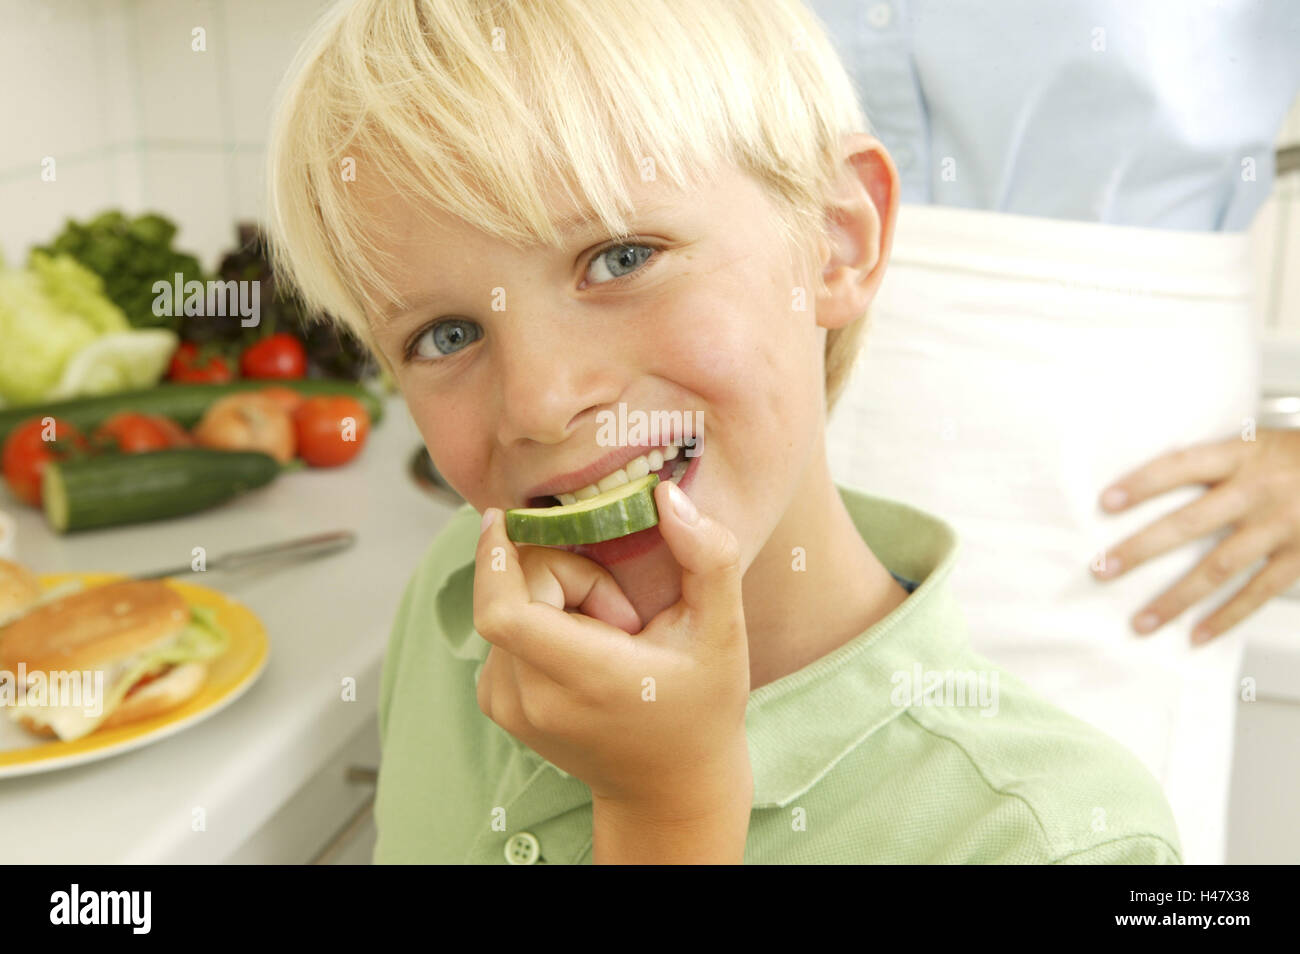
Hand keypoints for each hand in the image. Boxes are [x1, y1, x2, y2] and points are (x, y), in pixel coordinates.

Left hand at [473, 480, 752, 821]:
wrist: (669, 787)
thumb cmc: (702, 705)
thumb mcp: (723, 631)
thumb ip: (706, 557)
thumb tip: (665, 497)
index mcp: (584, 678)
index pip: (502, 612)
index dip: (494, 557)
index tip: (508, 516)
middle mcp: (531, 698)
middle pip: (514, 593)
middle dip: (564, 574)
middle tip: (622, 613)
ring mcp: (507, 706)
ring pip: (508, 608)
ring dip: (555, 601)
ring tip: (610, 640)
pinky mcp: (496, 703)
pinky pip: (503, 630)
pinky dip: (538, 623)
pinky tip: (584, 652)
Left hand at [1092, 428, 1299, 643]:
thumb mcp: (1258, 441)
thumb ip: (1214, 462)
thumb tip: (1150, 484)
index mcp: (1243, 454)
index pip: (1182, 465)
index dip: (1143, 483)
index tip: (1105, 502)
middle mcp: (1258, 490)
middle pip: (1190, 522)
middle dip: (1142, 549)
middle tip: (1103, 570)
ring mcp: (1280, 526)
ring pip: (1219, 567)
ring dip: (1176, 598)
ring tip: (1141, 620)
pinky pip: (1258, 592)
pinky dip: (1226, 616)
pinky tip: (1197, 634)